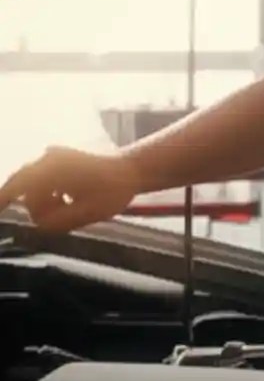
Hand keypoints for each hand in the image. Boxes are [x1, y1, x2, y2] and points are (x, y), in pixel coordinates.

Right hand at [0, 147, 141, 231]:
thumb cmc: (113, 191)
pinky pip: (44, 180)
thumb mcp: (86, 213)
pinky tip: (71, 198)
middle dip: (39, 207)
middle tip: (61, 215)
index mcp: (52, 170)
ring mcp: (52, 156)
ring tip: (74, 206)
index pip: (16, 186)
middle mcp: (47, 159)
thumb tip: (38, 224)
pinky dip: (52, 193)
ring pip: (34, 186)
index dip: (1, 199)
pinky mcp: (58, 158)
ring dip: (48, 201)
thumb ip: (56, 222)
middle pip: (25, 188)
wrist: (134, 169)